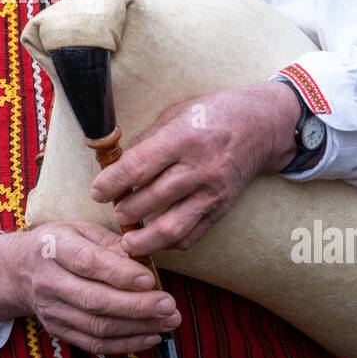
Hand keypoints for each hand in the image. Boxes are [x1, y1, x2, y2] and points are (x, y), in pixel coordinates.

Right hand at [16, 221, 180, 355]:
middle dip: (137, 306)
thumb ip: (112, 243)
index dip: (120, 273)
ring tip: (169, 321)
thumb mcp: (81, 229)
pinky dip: (126, 344)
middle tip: (169, 305)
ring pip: (97, 326)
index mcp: (53, 247)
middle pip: (94, 299)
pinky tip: (151, 336)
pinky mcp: (57, 331)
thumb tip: (144, 260)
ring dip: (137, 327)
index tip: (151, 280)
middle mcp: (48, 281)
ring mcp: (51, 310)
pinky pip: (94, 344)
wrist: (19, 270)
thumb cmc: (60, 244)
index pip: (87, 263)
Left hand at [91, 81, 297, 256]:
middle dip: (125, 210)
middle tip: (115, 210)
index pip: (138, 167)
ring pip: (171, 228)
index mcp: (182, 138)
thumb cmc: (211, 115)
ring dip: (144, 239)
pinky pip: (192, 236)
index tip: (97, 192)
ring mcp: (212, 192)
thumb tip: (117, 164)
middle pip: (151, 199)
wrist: (259, 126)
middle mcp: (199, 168)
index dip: (111, 183)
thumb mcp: (175, 114)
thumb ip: (146, 141)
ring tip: (128, 240)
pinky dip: (170, 243)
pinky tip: (156, 239)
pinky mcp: (221, 209)